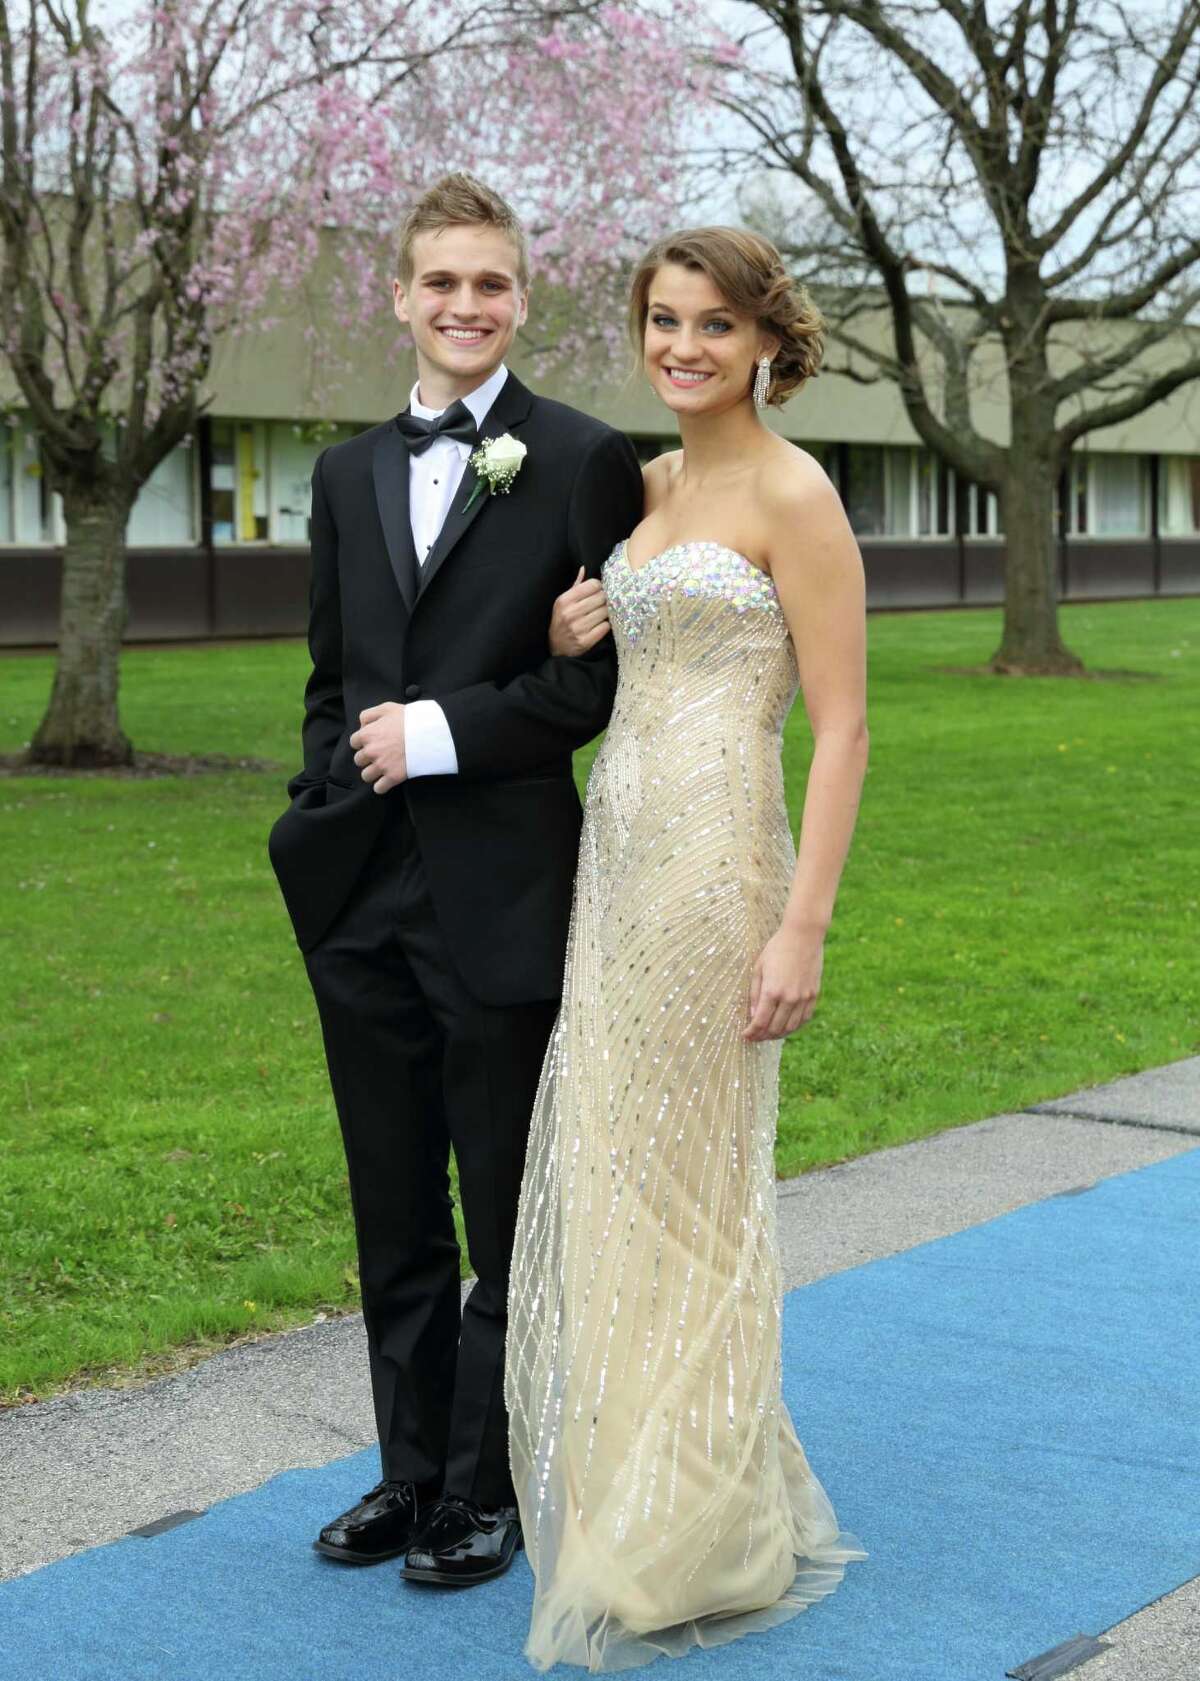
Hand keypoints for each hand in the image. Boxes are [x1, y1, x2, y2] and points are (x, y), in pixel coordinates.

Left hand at [349, 702, 407, 793]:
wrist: (429, 734)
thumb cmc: (409, 720)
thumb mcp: (387, 708)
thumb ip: (369, 715)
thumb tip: (362, 725)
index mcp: (367, 735)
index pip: (354, 742)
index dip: (362, 742)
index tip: (372, 742)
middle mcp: (371, 751)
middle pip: (358, 760)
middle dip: (367, 758)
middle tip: (379, 755)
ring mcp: (381, 765)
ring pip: (366, 775)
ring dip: (372, 773)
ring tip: (382, 769)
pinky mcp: (393, 777)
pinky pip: (379, 788)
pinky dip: (381, 787)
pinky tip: (386, 782)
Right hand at [550, 567, 609, 655]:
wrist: (557, 649)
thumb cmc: (562, 621)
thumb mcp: (563, 603)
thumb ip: (575, 586)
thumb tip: (584, 568)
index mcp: (565, 600)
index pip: (593, 584)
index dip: (599, 587)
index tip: (598, 592)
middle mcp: (570, 613)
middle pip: (601, 597)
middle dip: (604, 600)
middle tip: (601, 604)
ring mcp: (578, 628)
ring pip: (605, 612)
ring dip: (606, 613)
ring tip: (599, 615)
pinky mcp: (585, 641)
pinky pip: (605, 627)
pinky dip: (605, 626)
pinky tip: (599, 626)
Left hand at [743, 925, 823, 1041]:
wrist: (803, 936)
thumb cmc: (777, 948)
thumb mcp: (759, 968)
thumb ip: (755, 994)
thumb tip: (753, 1015)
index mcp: (772, 991)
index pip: (760, 1022)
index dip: (751, 1032)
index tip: (745, 1036)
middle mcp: (789, 998)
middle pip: (775, 1028)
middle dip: (762, 1036)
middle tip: (755, 1037)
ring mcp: (803, 998)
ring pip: (791, 1027)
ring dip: (778, 1034)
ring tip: (769, 1034)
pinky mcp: (813, 995)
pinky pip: (804, 1019)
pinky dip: (794, 1027)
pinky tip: (786, 1026)